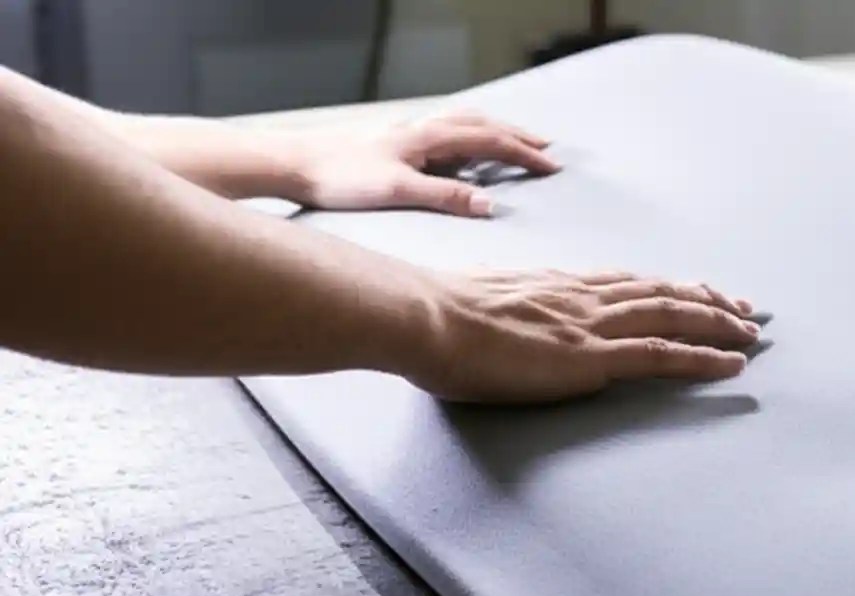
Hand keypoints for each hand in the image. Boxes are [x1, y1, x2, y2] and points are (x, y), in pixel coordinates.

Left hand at [289, 113, 559, 216]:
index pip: (490, 141)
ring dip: (495, 132)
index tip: (552, 166)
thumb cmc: (341, 176)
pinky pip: (446, 133)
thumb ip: (446, 197)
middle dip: (517, 137)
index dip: (524, 153)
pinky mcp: (396, 143)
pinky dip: (469, 137)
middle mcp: (423, 128)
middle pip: (482, 125)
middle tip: (547, 148)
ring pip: (464, 124)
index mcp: (430, 136)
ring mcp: (409, 133)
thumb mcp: (397, 191)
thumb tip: (491, 205)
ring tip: (515, 141)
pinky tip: (464, 151)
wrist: (295, 163)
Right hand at [404, 270, 759, 403]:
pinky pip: (663, 354)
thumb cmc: (437, 317)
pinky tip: (732, 362)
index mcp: (557, 285)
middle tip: (744, 308)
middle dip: (708, 300)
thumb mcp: (479, 302)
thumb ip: (506, 307)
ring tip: (752, 332)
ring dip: (719, 323)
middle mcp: (584, 296)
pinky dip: (704, 357)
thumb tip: (501, 314)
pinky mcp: (592, 357)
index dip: (666, 286)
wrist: (427, 318)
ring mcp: (592, 324)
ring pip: (674, 315)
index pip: (627, 282)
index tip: (693, 289)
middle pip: (662, 292)